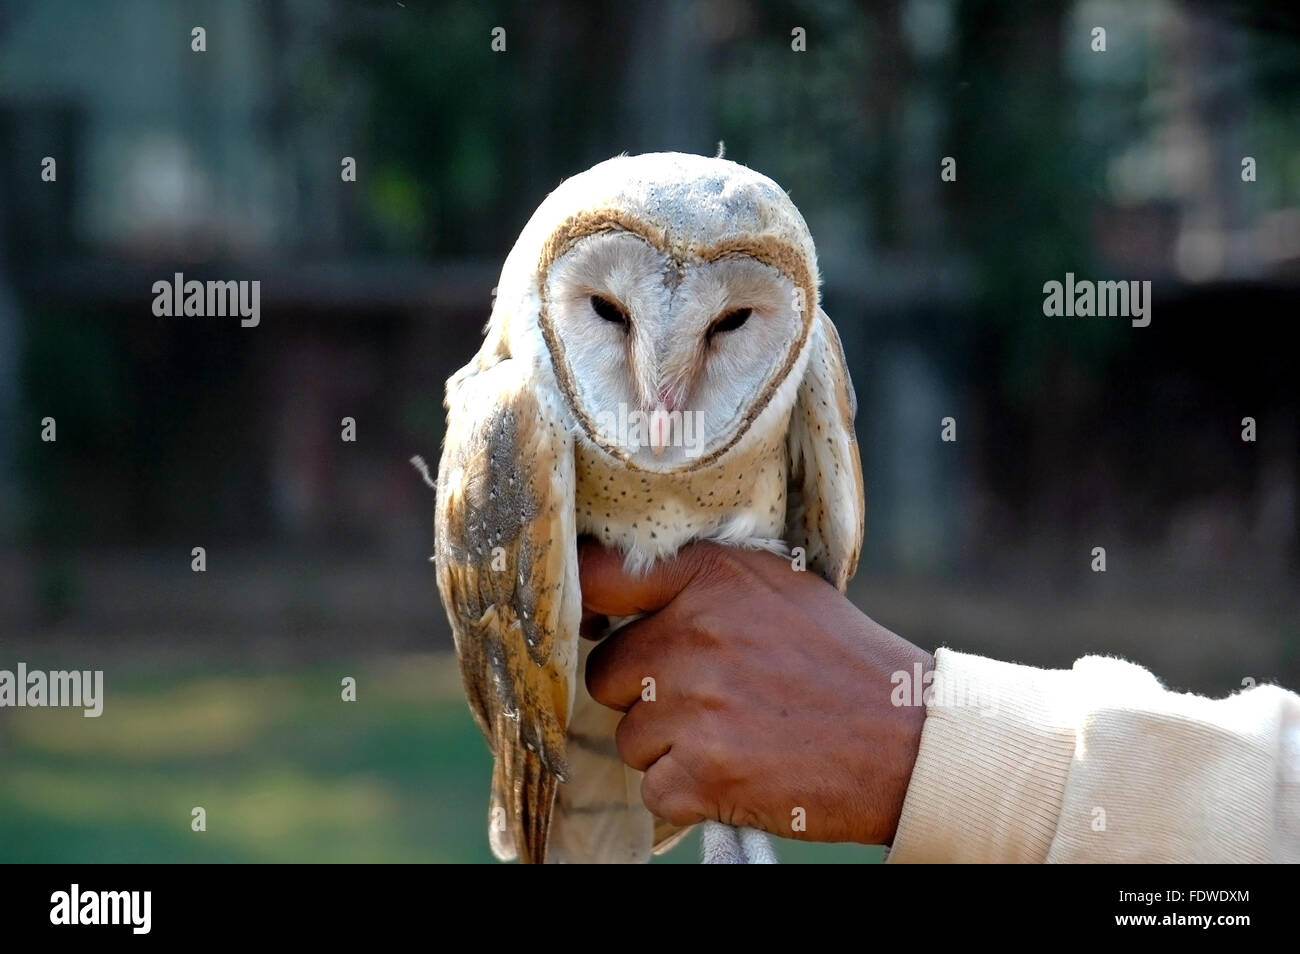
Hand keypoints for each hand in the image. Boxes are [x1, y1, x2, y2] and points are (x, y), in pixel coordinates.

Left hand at [578, 540, 932, 845]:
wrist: (907, 740)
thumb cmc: (841, 659)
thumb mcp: (775, 586)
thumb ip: (700, 580)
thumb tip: (620, 587)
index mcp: (709, 576)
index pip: (600, 578)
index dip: (589, 605)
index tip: (596, 624)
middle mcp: (693, 634)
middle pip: (608, 674)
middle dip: (645, 694)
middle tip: (710, 700)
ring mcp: (694, 707)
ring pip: (630, 738)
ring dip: (670, 748)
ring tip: (737, 737)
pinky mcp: (701, 774)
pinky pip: (654, 790)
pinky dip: (688, 794)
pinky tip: (740, 773)